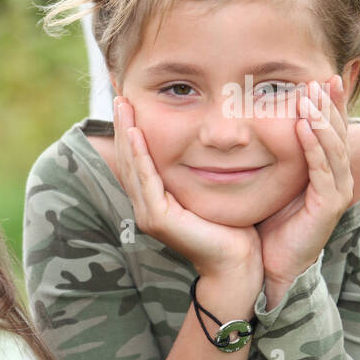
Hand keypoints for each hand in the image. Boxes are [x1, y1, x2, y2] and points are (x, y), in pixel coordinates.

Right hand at [114, 96, 260, 281]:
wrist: (239, 264)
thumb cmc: (235, 230)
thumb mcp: (214, 191)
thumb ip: (204, 171)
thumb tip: (212, 141)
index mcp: (156, 201)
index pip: (139, 159)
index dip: (132, 131)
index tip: (131, 103)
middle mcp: (146, 207)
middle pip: (130, 158)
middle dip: (123, 126)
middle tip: (120, 95)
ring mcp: (149, 213)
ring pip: (133, 165)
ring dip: (126, 133)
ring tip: (122, 105)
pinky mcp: (158, 218)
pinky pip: (146, 179)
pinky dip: (140, 154)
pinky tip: (136, 132)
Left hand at [256, 76, 352, 303]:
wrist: (264, 266)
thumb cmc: (261, 224)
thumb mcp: (263, 182)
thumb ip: (263, 157)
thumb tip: (241, 127)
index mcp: (322, 171)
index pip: (328, 130)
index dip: (327, 104)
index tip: (319, 76)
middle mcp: (334, 178)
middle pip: (338, 133)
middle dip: (331, 104)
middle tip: (323, 77)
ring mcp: (335, 192)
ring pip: (334, 147)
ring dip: (322, 119)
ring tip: (311, 96)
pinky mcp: (328, 207)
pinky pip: (324, 171)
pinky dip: (315, 147)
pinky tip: (304, 127)